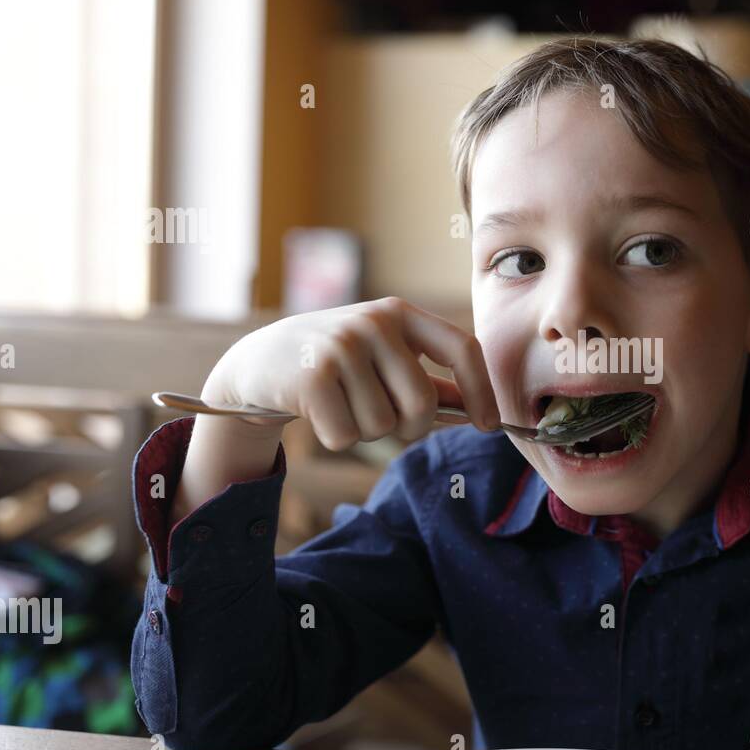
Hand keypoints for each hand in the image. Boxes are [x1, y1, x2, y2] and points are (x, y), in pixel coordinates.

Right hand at [202, 297, 500, 450]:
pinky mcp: (312, 377)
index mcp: (401, 313)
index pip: (463, 348)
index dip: (482, 391)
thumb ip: (432, 382)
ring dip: (365, 431)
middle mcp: (374, 323)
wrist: (260, 363)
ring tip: (341, 404)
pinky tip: (317, 412)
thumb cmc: (336, 365)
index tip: (490, 425)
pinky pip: (346, 435)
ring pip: (383, 426)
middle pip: (423, 404)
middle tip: (381, 418)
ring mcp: (341, 346)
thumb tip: (480, 410)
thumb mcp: (385, 359)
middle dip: (409, 428)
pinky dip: (336, 436)